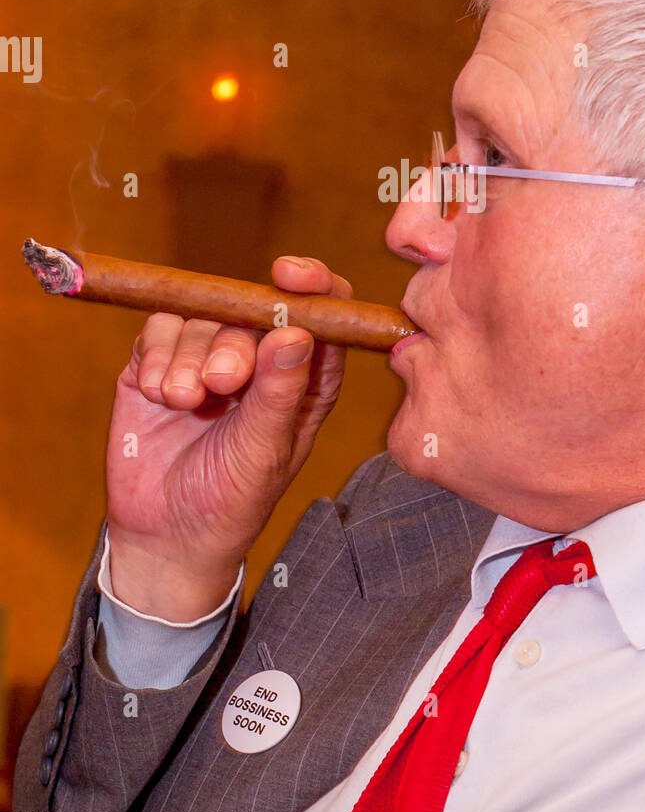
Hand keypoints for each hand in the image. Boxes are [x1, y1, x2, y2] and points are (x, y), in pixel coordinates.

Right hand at [105, 256, 351, 619]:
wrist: (166, 536)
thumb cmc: (233, 500)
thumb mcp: (264, 450)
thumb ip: (280, 391)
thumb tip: (296, 331)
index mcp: (303, 378)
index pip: (320, 312)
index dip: (312, 285)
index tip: (289, 275)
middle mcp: (258, 361)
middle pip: (250, 312)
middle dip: (233, 343)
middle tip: (221, 384)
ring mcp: (206, 358)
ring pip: (203, 318)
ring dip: (190, 357)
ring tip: (183, 402)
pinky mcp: (159, 363)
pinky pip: (161, 328)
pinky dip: (158, 355)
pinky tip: (160, 393)